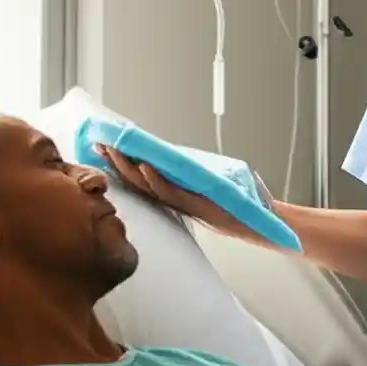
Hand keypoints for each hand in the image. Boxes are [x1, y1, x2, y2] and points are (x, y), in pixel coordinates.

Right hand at [95, 143, 254, 240]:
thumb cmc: (248, 200)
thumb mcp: (220, 176)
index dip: (124, 161)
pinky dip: (159, 180)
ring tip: (114, 151)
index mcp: (179, 191)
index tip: (106, 144)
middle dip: (117, 163)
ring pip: (150, 188)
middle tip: (98, 144)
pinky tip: (146, 166)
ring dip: (130, 170)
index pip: (144, 175)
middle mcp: (178, 198)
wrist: (268, 220)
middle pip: (139, 181)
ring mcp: (187, 204)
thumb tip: (187, 153)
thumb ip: (201, 166)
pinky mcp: (200, 208)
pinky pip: (174, 194)